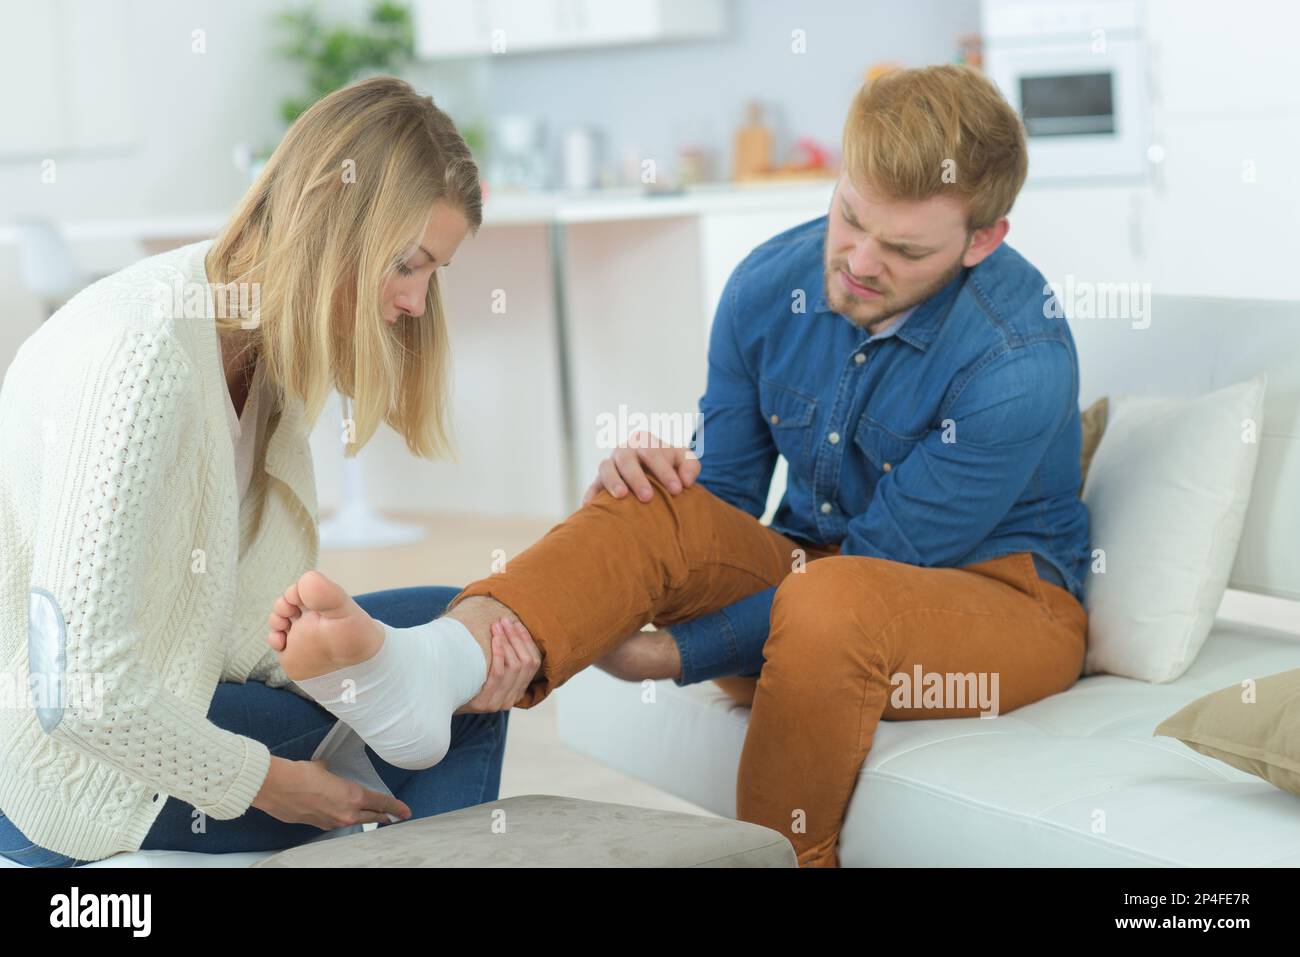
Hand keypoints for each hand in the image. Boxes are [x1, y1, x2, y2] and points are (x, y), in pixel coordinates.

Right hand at [252, 756, 411, 829]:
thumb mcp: (325, 768)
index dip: (396, 808)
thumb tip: (329, 771)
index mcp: (353, 797)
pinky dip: (343, 817)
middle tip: (393, 816)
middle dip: (384, 816)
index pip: (382, 803)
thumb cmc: (302, 774)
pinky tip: (341, 813)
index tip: (406, 812)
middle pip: (372, 816)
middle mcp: (346, 813)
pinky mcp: (318, 825)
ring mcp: (332, 822)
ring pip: (355, 821)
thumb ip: (334, 774)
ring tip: (371, 815)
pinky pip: (337, 822)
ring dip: (364, 817)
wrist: (276, 787)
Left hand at [455, 617, 540, 712]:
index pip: (533, 664)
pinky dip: (499, 653)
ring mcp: (498, 703)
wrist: (441, 701)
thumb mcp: (487, 673)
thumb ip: (502, 661)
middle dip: (517, 638)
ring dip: (507, 642)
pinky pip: (498, 673)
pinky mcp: (484, 703)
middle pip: (526, 663)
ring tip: (497, 626)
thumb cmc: (465, 679)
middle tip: (505, 621)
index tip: (517, 624)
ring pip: (514, 667)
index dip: (526, 641)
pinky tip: (494, 639)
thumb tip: (509, 627)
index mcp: (516, 692)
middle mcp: (511, 699)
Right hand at [582, 430, 700, 505]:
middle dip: (637, 478)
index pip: (653, 452)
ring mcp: (610, 464)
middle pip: (626, 459)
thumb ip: (691, 466)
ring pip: (606, 468)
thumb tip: (685, 481)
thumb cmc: (671, 466)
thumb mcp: (684, 460)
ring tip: (622, 497)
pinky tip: (591, 507)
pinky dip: (591, 495)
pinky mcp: (599, 481)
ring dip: (612, 481)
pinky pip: (592, 486)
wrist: (655, 473)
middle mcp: (625, 450)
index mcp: (645, 441)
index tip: (676, 490)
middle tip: (648, 497)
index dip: (664, 471)